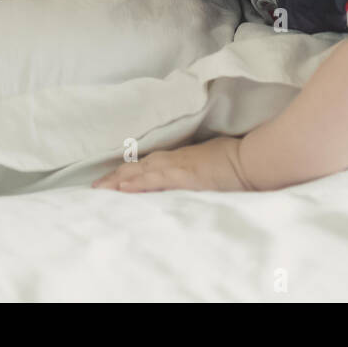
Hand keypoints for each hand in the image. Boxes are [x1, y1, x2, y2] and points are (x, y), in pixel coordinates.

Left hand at [92, 136, 252, 192]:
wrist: (252, 160)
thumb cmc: (237, 160)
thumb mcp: (212, 163)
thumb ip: (197, 171)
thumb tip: (193, 178)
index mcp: (180, 158)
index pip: (148, 164)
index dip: (129, 171)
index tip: (112, 179)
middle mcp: (174, 159)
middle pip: (138, 166)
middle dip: (116, 177)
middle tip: (96, 186)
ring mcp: (177, 166)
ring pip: (140, 171)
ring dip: (118, 180)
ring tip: (99, 188)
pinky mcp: (183, 176)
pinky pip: (154, 179)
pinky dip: (137, 183)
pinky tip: (122, 188)